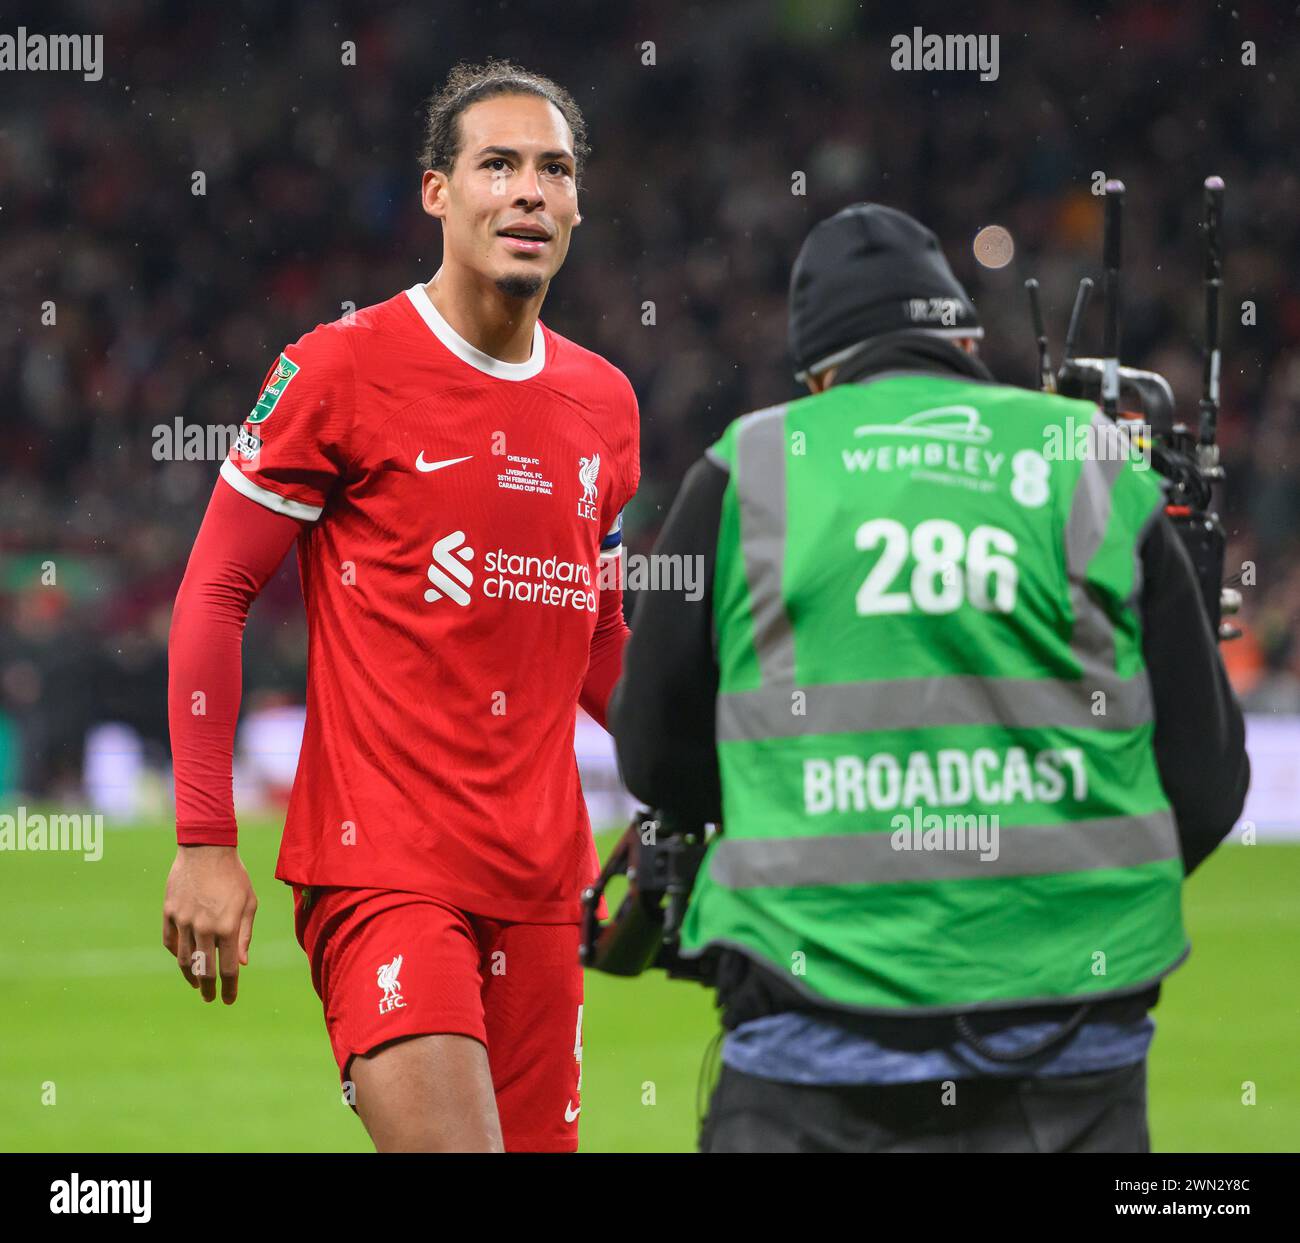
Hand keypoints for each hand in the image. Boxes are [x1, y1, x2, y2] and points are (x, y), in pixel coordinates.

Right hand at [162, 845, 257, 1004]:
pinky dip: (178, 955)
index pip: (229, 969)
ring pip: (185, 960)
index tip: (228, 1000)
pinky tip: (186, 960)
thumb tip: (243, 963)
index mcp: (228, 927)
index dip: (229, 988)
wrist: (206, 849)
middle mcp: (204, 928)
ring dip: (191, 976)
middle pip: (204, 971)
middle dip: (209, 989)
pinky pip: (171, 943)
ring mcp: (183, 922)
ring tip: (198, 984)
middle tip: (211, 998)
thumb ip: (245, 935)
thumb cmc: (234, 876)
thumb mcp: (249, 903)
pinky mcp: (169, 914)